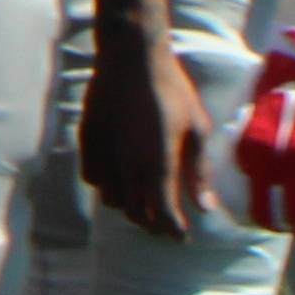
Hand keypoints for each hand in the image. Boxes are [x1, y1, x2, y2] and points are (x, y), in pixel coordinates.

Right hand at [81, 28, 211, 240]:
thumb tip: (205, 207)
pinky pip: (93, 177)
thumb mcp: (197, 128)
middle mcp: (128, 165)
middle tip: (165, 221)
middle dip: (152, 223)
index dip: (173, 230)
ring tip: (142, 199)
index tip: (182, 237)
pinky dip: (106, 184)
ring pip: (112, 199)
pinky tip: (120, 175)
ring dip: (129, 205)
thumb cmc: (172, 91)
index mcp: (159, 163)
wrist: (131, 57)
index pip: (164, 214)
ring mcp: (104, 153)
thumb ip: (199, 171)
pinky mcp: (88, 140)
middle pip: (136, 213)